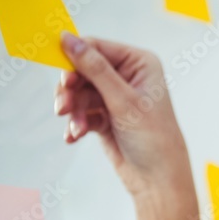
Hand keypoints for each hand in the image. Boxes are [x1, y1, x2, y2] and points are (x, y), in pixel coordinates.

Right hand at [54, 32, 193, 200]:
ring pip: (79, 94)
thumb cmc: (153, 138)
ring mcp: (116, 97)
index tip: (60, 74)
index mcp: (140, 63)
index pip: (97, 48)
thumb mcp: (123, 100)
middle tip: (62, 106)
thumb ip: (94, 69)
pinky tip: (75, 136)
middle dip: (71, 90)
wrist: (158, 180)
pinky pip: (82, 113)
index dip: (74, 57)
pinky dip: (77, 124)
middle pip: (83, 71)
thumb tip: (68, 39)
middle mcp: (128, 77)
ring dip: (74, 111)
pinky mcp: (106, 117)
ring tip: (77, 128)